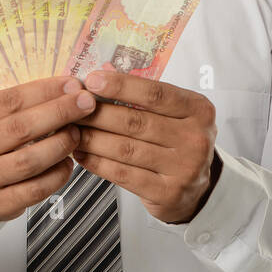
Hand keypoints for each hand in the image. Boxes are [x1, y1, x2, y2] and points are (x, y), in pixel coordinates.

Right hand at [0, 76, 96, 221]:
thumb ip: (17, 104)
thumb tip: (65, 89)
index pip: (10, 100)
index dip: (45, 91)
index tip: (72, 85)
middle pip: (21, 127)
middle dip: (60, 112)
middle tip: (86, 103)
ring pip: (30, 160)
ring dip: (61, 144)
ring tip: (77, 134)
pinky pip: (36, 189)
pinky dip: (57, 174)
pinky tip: (67, 163)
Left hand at [70, 70, 219, 224]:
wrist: (197, 188)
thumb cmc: (178, 142)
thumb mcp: (174, 114)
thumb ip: (144, 98)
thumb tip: (100, 78)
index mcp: (198, 110)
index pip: (154, 94)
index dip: (120, 86)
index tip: (92, 81)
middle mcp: (195, 138)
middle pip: (136, 122)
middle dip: (98, 114)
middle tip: (73, 109)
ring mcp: (184, 168)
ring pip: (125, 149)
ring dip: (92, 139)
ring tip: (73, 131)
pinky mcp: (168, 193)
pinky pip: (123, 174)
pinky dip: (97, 162)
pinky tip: (82, 154)